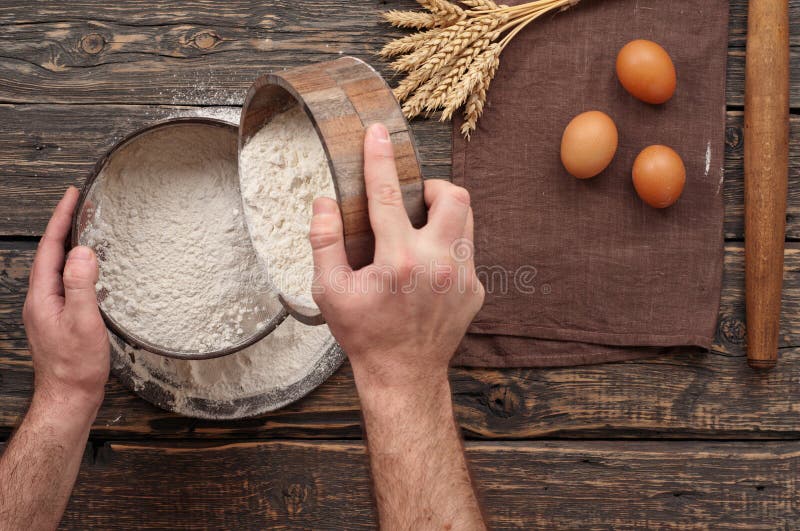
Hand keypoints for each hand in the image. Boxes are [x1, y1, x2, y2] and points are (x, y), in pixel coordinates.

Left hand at [22, 187, 108, 415]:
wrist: (68, 398)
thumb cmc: (76, 366)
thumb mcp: (83, 322)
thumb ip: (81, 285)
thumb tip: (82, 252)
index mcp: (43, 296)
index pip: (50, 248)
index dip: (61, 219)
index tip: (72, 196)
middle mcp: (41, 300)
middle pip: (50, 254)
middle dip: (63, 225)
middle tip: (78, 205)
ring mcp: (48, 310)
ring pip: (56, 268)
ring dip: (68, 245)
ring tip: (83, 228)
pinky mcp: (58, 319)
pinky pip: (65, 282)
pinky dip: (75, 266)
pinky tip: (88, 268)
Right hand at [310, 123, 483, 389]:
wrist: (404, 374)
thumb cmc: (364, 334)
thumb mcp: (330, 292)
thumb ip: (324, 243)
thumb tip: (324, 203)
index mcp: (398, 262)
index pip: (388, 196)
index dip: (380, 159)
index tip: (378, 132)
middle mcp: (437, 264)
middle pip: (453, 196)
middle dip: (431, 187)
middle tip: (411, 201)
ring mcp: (462, 277)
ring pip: (467, 219)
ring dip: (443, 213)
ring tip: (418, 229)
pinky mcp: (475, 289)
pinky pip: (466, 250)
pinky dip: (446, 246)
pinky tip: (426, 269)